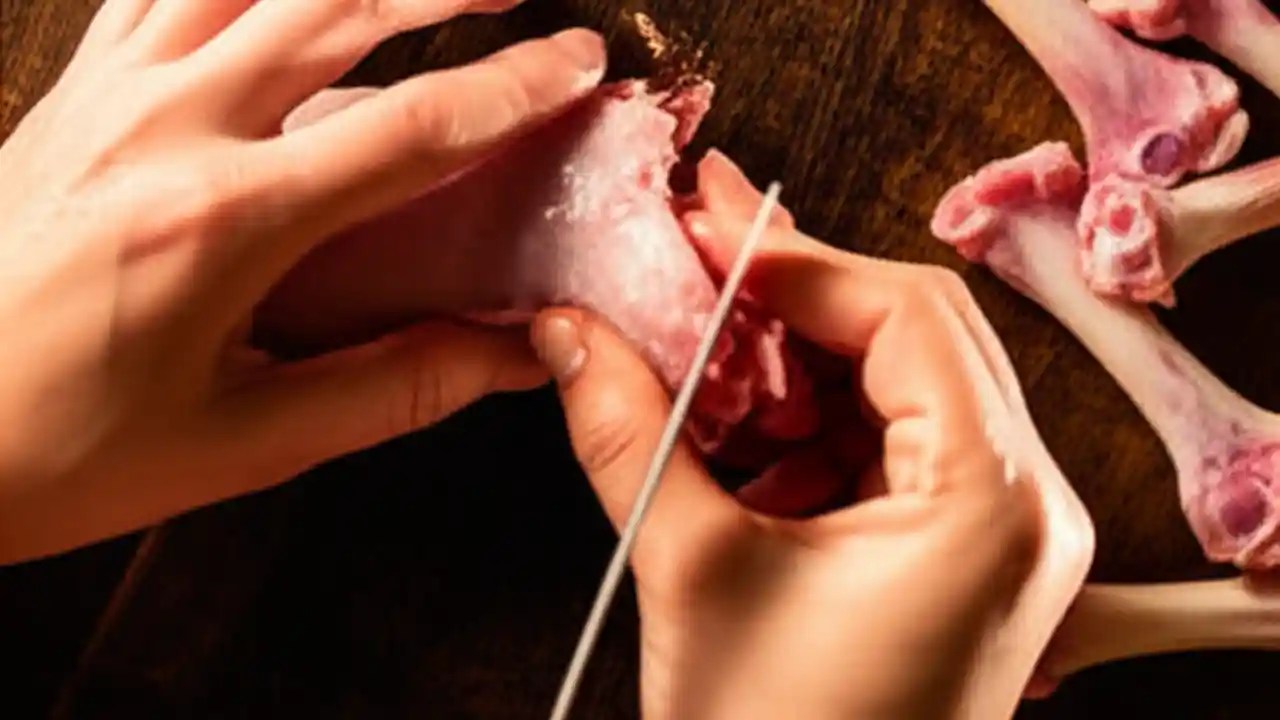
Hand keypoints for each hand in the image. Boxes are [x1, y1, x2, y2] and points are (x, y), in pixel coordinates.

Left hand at [0, 0, 604, 563]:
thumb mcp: (245, 443)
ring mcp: (108, 96)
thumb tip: (508, 354)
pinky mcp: (73, 92)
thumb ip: (394, 388)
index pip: (408, 128)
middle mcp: (162, 129)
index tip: (575, 63)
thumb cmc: (54, 451)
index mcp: (219, 222)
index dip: (511, 88)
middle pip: (336, 7)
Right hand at [530, 152, 1094, 718]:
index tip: (705, 234)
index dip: (795, 261)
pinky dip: (813, 425)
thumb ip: (630, 431)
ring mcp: (1002, 533)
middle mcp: (1023, 507)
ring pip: (901, 384)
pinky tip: (739, 441)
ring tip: (704, 367)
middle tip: (699, 257)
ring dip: (798, 365)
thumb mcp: (691, 574)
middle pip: (914, 335)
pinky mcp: (963, 555)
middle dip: (796, 298)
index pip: (905, 315)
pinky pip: (894, 445)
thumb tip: (571, 331)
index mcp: (990, 501)